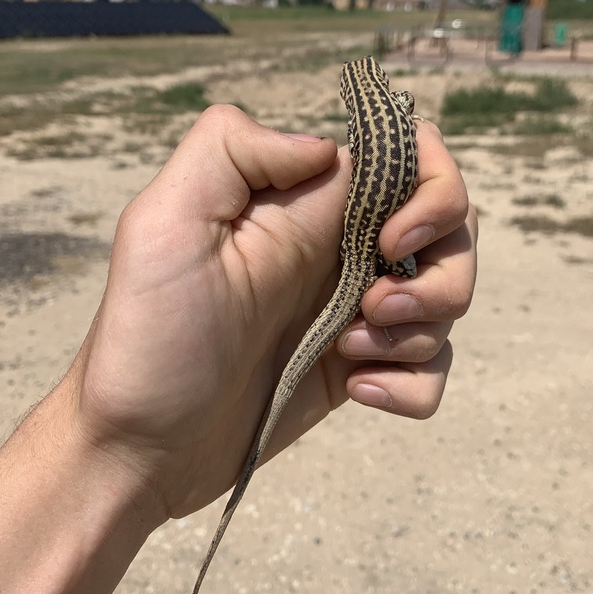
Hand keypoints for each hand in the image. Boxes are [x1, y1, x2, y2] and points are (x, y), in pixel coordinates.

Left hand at [67, 105, 475, 521]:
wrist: (140, 446)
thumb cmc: (146, 334)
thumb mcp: (164, 224)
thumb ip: (236, 151)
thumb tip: (330, 147)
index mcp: (306, 203)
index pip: (410, 159)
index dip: (430, 188)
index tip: (390, 240)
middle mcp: (340, 249)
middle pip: (452, 229)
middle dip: (442, 271)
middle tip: (372, 307)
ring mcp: (353, 312)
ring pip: (451, 298)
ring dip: (421, 328)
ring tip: (348, 350)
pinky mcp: (358, 371)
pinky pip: (430, 369)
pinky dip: (412, 384)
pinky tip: (356, 391)